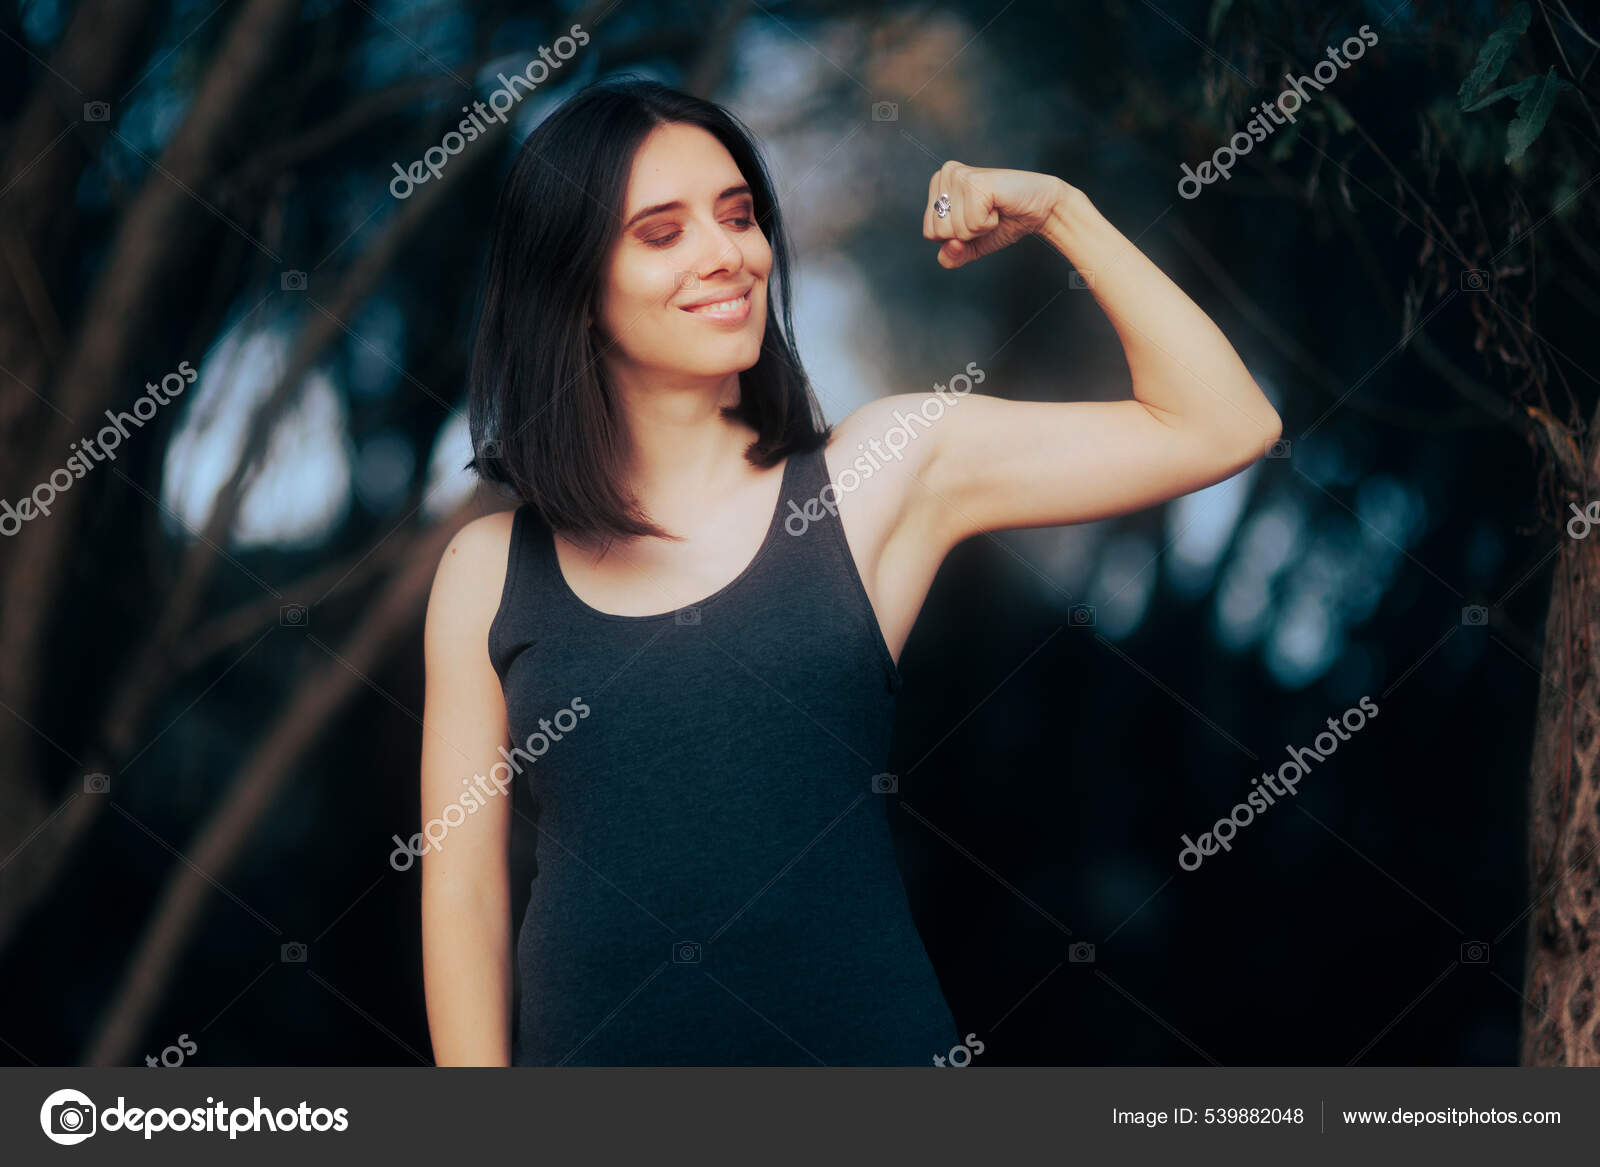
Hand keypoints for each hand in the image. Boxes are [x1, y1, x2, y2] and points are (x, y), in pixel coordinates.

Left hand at [921, 162, 1066, 268]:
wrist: (1040, 209)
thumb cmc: (1005, 222)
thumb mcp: (971, 246)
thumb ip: (952, 256)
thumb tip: (950, 246)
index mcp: (938, 185)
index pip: (930, 233)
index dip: (957, 238)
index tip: (977, 219)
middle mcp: (945, 174)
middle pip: (938, 232)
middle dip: (966, 234)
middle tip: (987, 214)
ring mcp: (958, 175)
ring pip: (954, 230)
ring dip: (979, 228)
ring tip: (993, 209)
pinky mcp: (974, 182)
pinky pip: (971, 224)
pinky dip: (988, 223)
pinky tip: (998, 206)